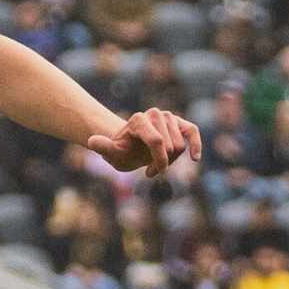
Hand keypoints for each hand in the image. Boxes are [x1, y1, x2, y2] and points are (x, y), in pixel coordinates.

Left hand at [87, 108, 202, 178]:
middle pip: (171, 146)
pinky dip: (196, 144)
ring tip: (156, 164)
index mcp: (139, 120)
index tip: (151, 174)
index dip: (159, 160)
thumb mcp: (110, 153)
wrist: (129, 147)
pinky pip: (193, 131)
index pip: (157, 141)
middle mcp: (155, 114)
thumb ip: (102, 147)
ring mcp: (168, 117)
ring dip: (171, 160)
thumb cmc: (121, 151)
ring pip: (180, 145)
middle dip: (162, 162)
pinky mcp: (180, 123)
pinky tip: (195, 158)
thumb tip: (92, 141)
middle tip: (148, 169)